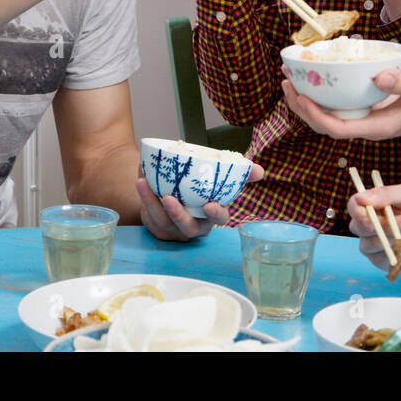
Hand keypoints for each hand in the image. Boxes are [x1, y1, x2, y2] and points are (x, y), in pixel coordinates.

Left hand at [136, 161, 263, 241]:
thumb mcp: (219, 182)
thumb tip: (260, 171)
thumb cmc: (201, 190)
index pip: (219, 219)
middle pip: (186, 226)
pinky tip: (140, 178)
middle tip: (168, 198)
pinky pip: (148, 214)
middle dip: (177, 214)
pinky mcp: (157, 227)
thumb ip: (240, 175)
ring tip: (143, 182)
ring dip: (151, 202)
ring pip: (162, 220)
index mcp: (212, 216)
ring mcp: (174, 229)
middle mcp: (194, 226)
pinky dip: (142, 196)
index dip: (216, 214)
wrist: (174, 194)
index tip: (210, 205)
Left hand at [281, 67, 400, 140]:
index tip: (300, 95)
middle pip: (325, 125)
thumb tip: (379, 76)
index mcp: (378, 127)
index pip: (336, 129)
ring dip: (308, 99)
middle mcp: (369, 127)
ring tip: (292, 76)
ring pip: (330, 116)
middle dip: (302, 105)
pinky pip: (340, 106)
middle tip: (286, 80)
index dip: (314, 115)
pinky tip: (317, 77)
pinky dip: (324, 94)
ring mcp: (369, 119)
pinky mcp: (371, 110)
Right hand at [348, 182, 400, 277]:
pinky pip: (391, 259)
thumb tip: (361, 197)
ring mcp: (380, 249)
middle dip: (386, 225)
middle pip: (360, 229)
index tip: (372, 212)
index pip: (353, 208)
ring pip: (375, 245)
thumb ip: (387, 194)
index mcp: (374, 207)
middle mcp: (372, 229)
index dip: (359, 211)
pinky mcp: (392, 265)